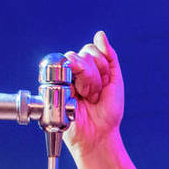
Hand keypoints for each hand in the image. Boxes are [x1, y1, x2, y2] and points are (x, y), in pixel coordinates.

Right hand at [63, 30, 123, 157]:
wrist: (99, 134)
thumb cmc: (107, 112)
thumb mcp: (115, 80)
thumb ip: (109, 56)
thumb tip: (100, 34)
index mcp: (88, 68)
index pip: (91, 49)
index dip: (102, 65)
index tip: (105, 85)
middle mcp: (74, 71)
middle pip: (84, 54)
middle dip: (96, 76)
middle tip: (95, 94)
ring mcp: (64, 78)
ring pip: (75, 61)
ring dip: (88, 82)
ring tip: (88, 98)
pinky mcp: (53, 87)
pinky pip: (65, 74)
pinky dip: (77, 87)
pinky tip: (78, 98)